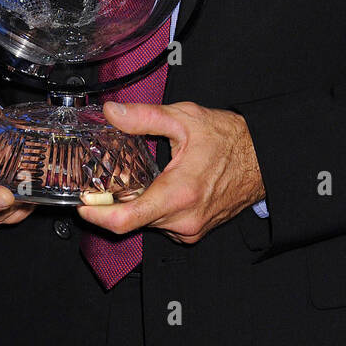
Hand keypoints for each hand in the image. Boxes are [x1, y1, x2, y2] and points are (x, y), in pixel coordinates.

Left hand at [76, 100, 264, 244]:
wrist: (262, 159)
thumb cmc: (229, 139)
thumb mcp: (185, 118)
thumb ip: (145, 117)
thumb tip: (113, 113)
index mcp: (179, 193)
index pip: (127, 220)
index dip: (98, 215)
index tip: (83, 205)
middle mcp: (184, 219)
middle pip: (133, 220)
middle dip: (117, 201)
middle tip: (110, 179)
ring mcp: (191, 229)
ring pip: (148, 222)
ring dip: (138, 203)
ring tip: (142, 178)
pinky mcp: (195, 232)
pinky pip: (164, 223)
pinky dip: (155, 207)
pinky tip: (160, 186)